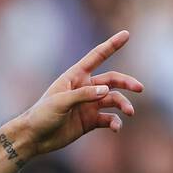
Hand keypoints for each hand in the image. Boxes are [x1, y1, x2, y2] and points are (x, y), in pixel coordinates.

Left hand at [19, 30, 143, 156]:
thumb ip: (83, 94)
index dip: (111, 45)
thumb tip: (106, 91)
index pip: (96, 57)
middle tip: (139, 88)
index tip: (126, 34)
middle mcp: (84, 89)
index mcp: (75, 77)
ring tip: (129, 112)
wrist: (33, 139)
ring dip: (123, 105)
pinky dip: (115, 122)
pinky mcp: (90, 121)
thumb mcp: (60, 102)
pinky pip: (108, 119)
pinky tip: (116, 127)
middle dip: (126, 83)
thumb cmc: (41, 116)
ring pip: (113, 100)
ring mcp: (88, 105)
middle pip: (112, 80)